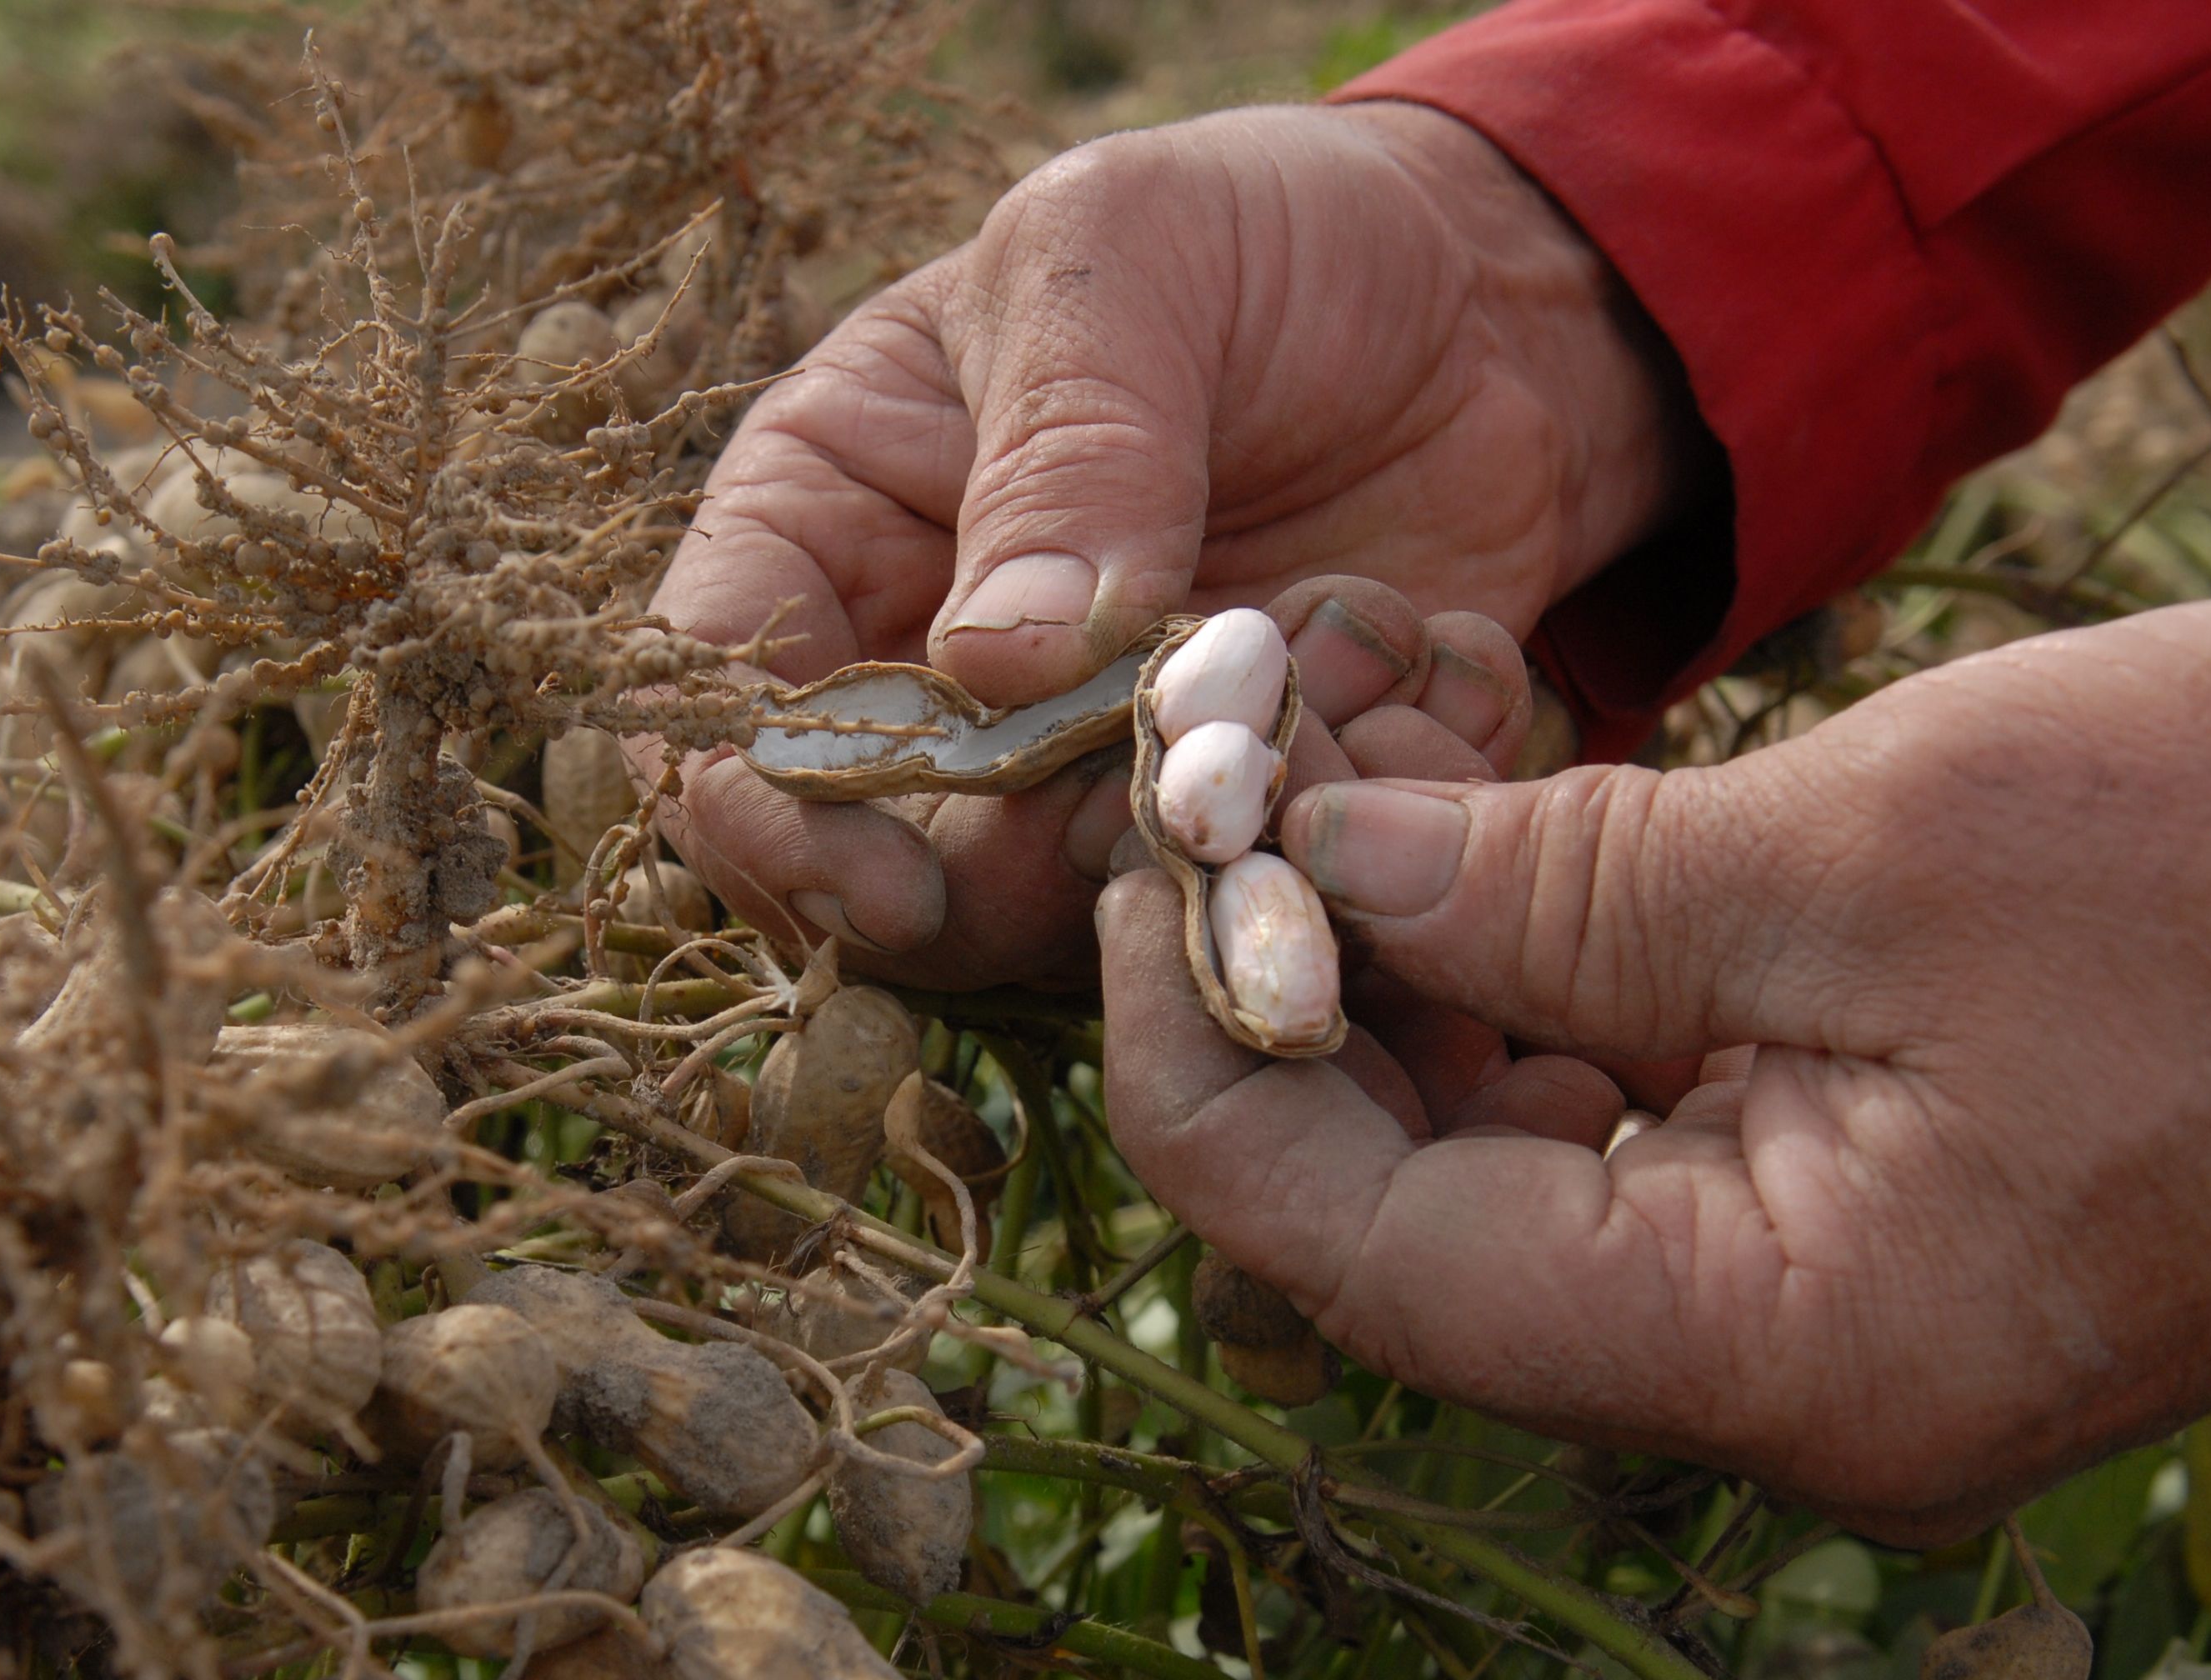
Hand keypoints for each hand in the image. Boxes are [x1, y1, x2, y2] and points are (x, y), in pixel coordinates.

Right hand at [648, 102, 1688, 986]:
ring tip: (1329, 674)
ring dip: (1198, 841)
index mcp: (834, 521)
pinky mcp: (1233, 813)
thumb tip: (991, 664)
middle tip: (1147, 819)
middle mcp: (935, 674)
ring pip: (1068, 915)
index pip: (725, 700)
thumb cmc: (1259, 233)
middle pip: (884, 861)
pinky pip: (1258, 894)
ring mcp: (1085, 765)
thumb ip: (1063, 446)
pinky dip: (1343, 826)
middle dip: (1008, 881)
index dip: (772, 819)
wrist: (1485, 287)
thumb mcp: (1128, 262)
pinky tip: (1416, 673)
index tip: (885, 883)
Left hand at [1099, 600, 2210, 1545]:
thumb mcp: (1872, 844)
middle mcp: (1770, 1385)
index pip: (1358, 1260)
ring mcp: (1815, 1315)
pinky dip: (1535, 987)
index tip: (1133, 878)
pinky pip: (1623, 1130)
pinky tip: (1473, 825)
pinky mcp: (1857, 1228)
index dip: (1199, 1063)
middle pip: (1409, 1218)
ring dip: (1406, 973)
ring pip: (1504, 1164)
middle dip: (1293, 998)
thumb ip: (1556, 889)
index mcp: (1766, 1351)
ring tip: (1337, 767)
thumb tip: (1311, 878)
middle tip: (1214, 789)